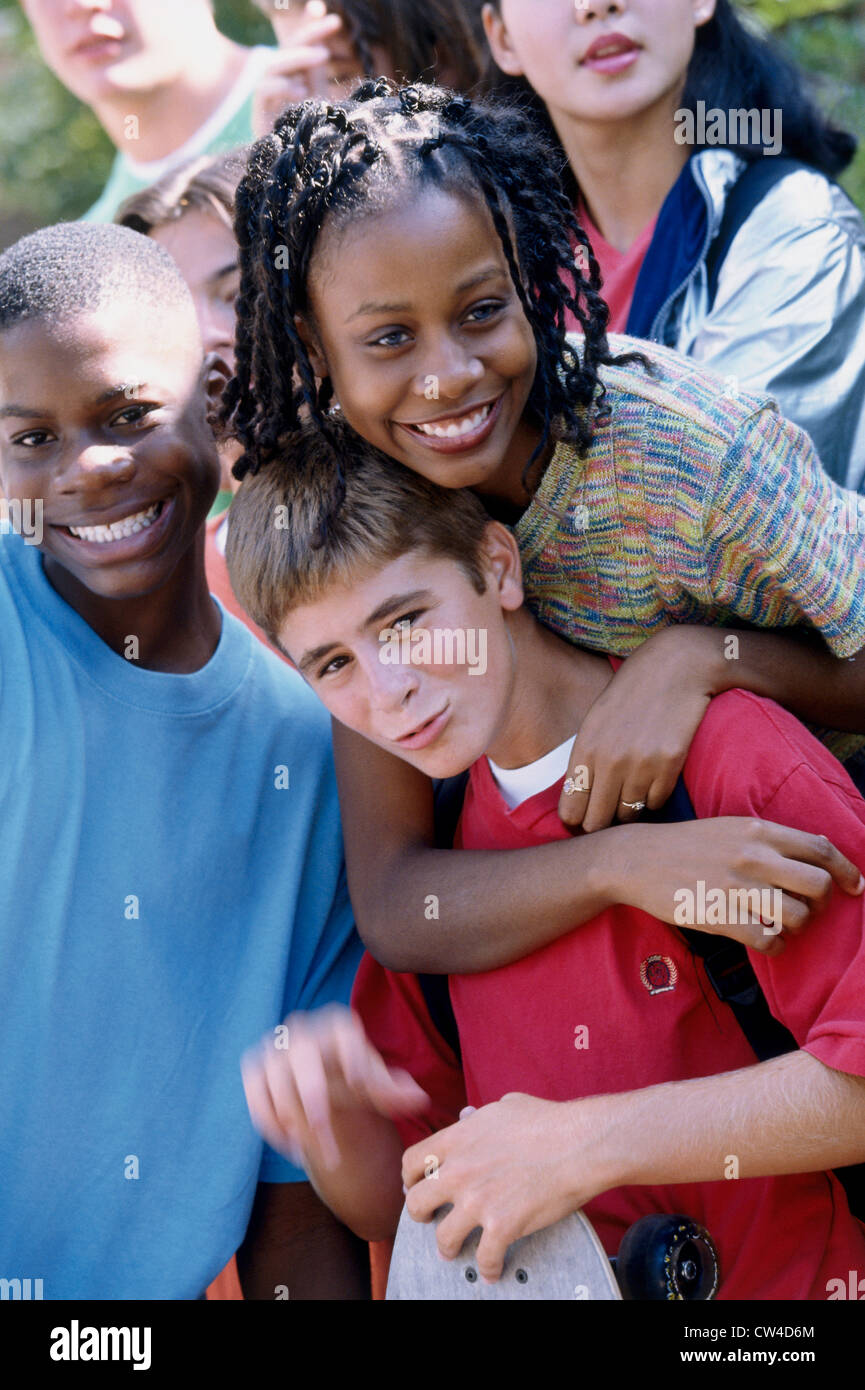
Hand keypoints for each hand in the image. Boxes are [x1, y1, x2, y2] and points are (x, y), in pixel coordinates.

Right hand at [241, 1005, 428, 1169]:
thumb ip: (395, 1093)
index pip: (344, 1035)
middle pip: (302, 1055)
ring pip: (275, 1080)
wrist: (320, 1083)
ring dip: (290, 1118)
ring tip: (312, 1148)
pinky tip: (294, 1148)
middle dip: (310, 1094)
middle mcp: (303, 1031)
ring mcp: (274, 1049)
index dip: (352, 1056)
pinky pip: (256, 1096)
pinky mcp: (255, 1070)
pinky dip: (271, 1124)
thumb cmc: (353, 1080)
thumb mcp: (376, 1088)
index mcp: (338, 1027)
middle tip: (321, 1129)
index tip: (361, 1084)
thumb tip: (419, 1098)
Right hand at [252, 3, 343, 136]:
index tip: (323, 8)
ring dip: (299, 56)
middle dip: (310, 32)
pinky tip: (300, 90)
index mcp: (298, 77)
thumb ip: (321, 78)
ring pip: (276, 64)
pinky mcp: (259, 113)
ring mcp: (268, 95)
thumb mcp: (321, 103)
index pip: (301, 44)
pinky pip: (265, 91)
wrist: (295, 173)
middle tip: (333, 22)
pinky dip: (283, 87)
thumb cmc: (311, 138)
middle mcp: (281, 82)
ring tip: (323, 55)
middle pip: (290, 47)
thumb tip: (326, 51)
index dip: (310, 25)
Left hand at [402, 1093, 603, 1282]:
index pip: (412, 1161)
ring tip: (454, 1251)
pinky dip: (488, 1268)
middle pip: (417, 1202)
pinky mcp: (502, 1225)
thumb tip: (467, 1116)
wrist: (579, 1143)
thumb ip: (477, 1117)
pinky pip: (484, 1258)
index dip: (410, 1178)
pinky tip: (492, 1270)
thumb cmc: (548, 1121)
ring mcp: (478, 1200)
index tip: (417, 1186)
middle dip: (420, 1215)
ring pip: (443, 1237)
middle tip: (430, 1220)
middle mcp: (460, 1171)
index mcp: (458, 1139)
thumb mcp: (503, 1106)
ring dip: (448, 1247)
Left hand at [559, 627, 719, 831]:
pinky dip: (654, 797)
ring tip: (632, 793)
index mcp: (585, 748)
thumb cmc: (633, 692)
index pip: (570, 810)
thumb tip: (579, 801)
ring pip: (629, 816)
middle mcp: (609, 760)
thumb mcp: (596, 720)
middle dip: (600, 823)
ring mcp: (640, 764)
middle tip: (608, 814)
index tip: (584, 818)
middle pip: (597, 822)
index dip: (576, 820)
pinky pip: (656, 802)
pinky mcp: (669, 764)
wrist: (677, 666)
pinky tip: (654, 779)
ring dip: (629, 810)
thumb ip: (586, 759)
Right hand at [611, 816, 864, 954]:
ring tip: (782, 926)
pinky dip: (774, 946)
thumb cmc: (687, 844)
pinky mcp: (717, 915)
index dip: (846, 870)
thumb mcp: (732, 827)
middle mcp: (752, 855)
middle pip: (816, 885)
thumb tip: (817, 853)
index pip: (820, 849)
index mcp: (758, 830)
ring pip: (796, 915)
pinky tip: (765, 941)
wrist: (637, 859)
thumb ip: (771, 839)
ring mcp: (735, 886)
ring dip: (796, 927)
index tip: (854, 887)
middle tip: (807, 909)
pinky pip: (766, 939)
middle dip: (820, 903)